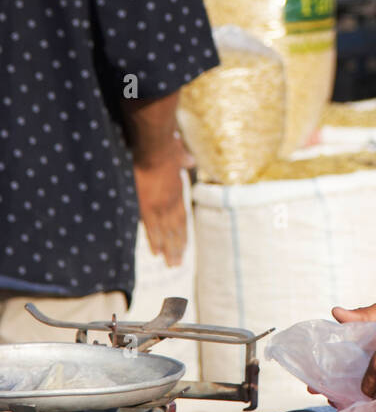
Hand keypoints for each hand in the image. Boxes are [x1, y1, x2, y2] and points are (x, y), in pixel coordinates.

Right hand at [133, 133, 193, 267]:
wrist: (155, 148)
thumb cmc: (164, 146)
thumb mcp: (177, 152)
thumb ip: (182, 158)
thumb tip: (190, 159)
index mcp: (177, 191)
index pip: (182, 217)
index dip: (183, 233)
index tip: (184, 246)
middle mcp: (172, 202)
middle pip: (176, 230)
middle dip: (177, 247)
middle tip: (178, 263)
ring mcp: (161, 207)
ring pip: (166, 233)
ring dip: (170, 250)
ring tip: (172, 265)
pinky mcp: (148, 207)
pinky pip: (152, 229)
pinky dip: (155, 242)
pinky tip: (157, 254)